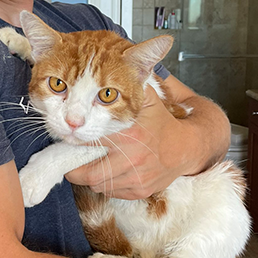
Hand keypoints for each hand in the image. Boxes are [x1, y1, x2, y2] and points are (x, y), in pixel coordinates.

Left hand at [66, 85, 191, 198]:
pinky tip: (112, 171)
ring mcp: (136, 178)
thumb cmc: (163, 122)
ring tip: (93, 163)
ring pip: (97, 185)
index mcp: (130, 134)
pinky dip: (107, 184)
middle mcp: (132, 158)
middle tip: (72, 157)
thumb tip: (114, 65)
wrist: (187, 147)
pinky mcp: (140, 191)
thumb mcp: (148, 98)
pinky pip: (111, 193)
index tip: (70, 138)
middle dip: (74, 167)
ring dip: (91, 176)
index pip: (87, 141)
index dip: (73, 141)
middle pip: (86, 172)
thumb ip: (130, 83)